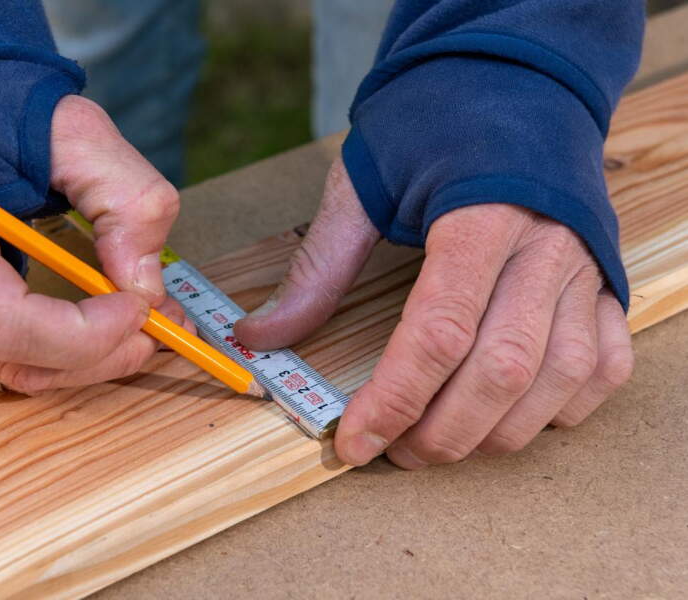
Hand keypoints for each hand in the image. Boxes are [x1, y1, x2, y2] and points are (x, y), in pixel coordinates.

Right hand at [0, 95, 191, 393]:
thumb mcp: (80, 135)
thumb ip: (128, 202)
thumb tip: (143, 287)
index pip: (4, 324)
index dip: (84, 334)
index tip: (138, 307)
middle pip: (11, 359)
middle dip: (99, 353)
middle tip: (158, 327)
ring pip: (9, 371)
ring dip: (84, 358)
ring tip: (136, 322)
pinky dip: (55, 351)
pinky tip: (93, 324)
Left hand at [236, 158, 633, 467]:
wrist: (514, 79)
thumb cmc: (432, 126)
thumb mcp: (363, 184)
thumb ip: (318, 266)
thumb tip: (259, 336)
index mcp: (481, 216)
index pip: (441, 331)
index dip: (395, 400)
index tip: (354, 443)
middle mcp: (547, 246)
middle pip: (503, 370)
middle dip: (443, 432)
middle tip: (393, 454)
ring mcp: (587, 266)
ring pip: (558, 379)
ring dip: (497, 432)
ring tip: (441, 444)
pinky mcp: (607, 280)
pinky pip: (606, 365)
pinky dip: (563, 407)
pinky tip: (514, 416)